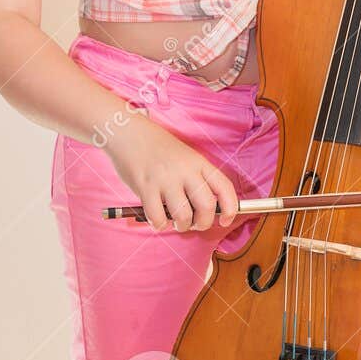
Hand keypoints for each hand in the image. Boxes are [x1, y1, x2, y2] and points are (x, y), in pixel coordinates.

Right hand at [108, 115, 240, 233]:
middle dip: (203, 224)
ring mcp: (165, 179)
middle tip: (194, 224)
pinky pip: (158, 217)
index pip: (225, 188)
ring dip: (181, 226)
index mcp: (199, 162)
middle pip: (207, 206)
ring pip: (183, 216)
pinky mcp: (145, 187)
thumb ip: (198, 179)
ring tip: (175, 221)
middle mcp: (185, 170)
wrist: (129, 133)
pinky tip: (157, 218)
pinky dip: (159, 224)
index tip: (225, 220)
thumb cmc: (158, 149)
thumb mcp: (186, 158)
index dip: (231, 209)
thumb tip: (207, 211)